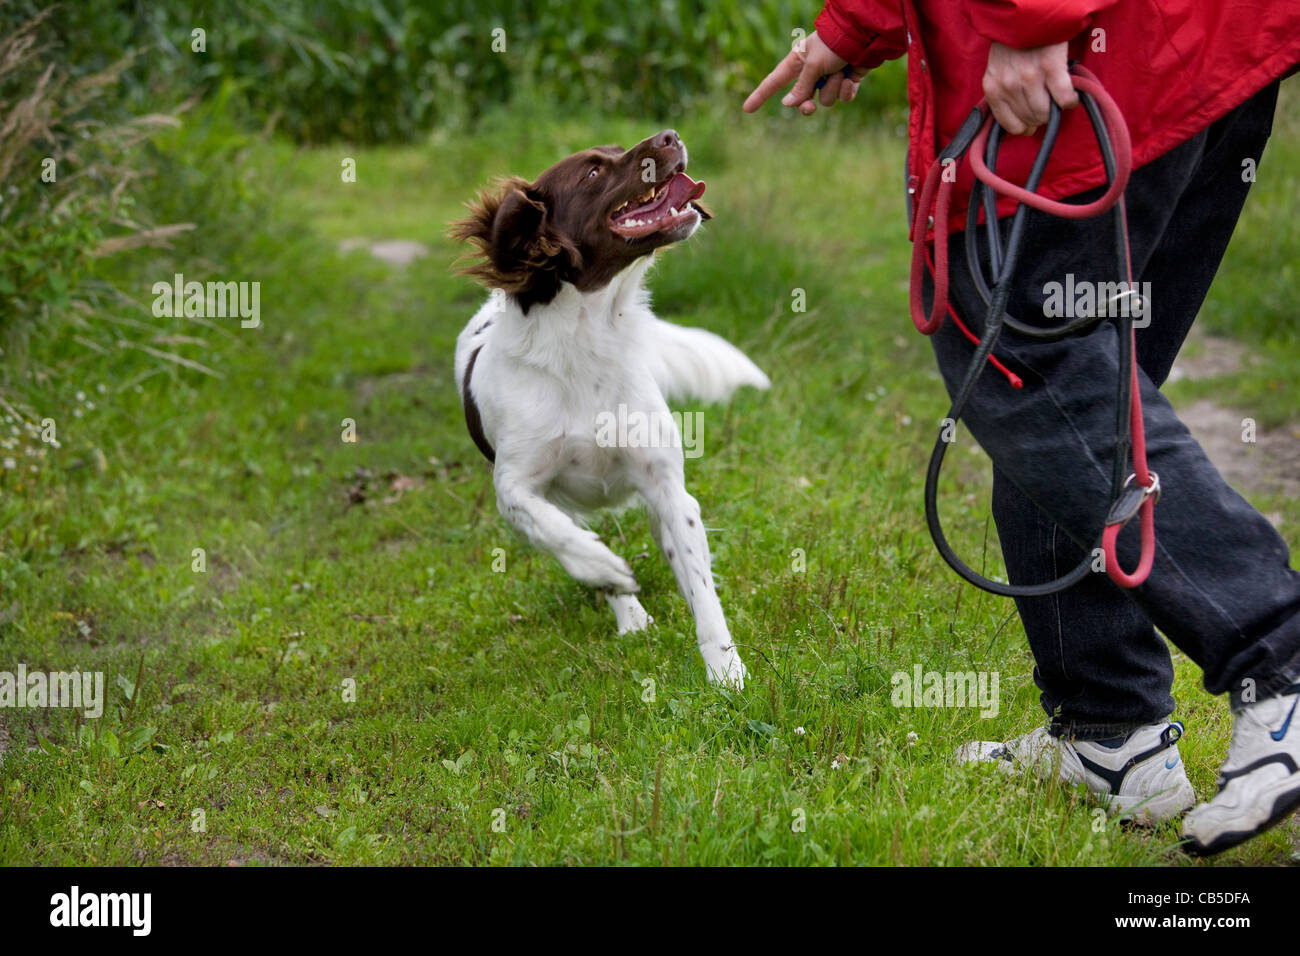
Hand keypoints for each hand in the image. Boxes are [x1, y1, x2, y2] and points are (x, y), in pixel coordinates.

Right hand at [743, 31, 864, 114]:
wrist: (862, 37)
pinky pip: (842, 97)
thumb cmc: (833, 45)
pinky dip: (846, 90)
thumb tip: (788, 104)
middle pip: (802, 100)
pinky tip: (850, 78)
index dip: (760, 96)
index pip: (774, 83)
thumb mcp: (813, 65)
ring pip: (826, 100)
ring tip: (840, 72)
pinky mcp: (846, 81)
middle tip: (810, 107)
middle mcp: (811, 72)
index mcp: (797, 63)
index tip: (747, 109)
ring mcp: (829, 78)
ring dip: (832, 89)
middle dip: (807, 106)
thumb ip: (801, 87)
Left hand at [982, 41, 1078, 135]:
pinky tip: (1071, 96)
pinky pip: (1064, 98)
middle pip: (1030, 119)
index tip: (1032, 123)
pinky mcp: (1050, 68)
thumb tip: (1021, 123)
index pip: (1010, 125)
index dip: (1025, 127)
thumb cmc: (1014, 42)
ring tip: (1059, 100)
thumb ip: (1003, 93)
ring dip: (1055, 110)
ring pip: (1046, 113)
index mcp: (993, 88)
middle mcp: (1009, 86)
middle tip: (1048, 106)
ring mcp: (1029, 77)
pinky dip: (1070, 100)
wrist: (1027, 12)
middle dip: (1041, 117)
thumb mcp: (997, 69)